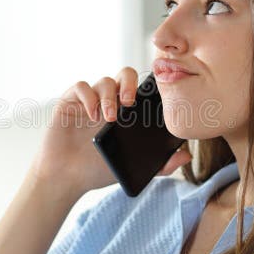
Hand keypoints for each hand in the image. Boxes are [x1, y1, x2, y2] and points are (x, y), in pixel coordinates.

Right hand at [25, 67, 192, 200]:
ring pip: (104, 81)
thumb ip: (160, 165)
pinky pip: (81, 87)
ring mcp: (90, 100)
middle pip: (125, 75)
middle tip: (131, 103)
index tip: (155, 97)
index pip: (142, 88)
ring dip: (109, 97)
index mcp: (126, 112)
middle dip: (130, 84)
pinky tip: (92, 114)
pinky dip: (88, 96)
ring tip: (109, 119)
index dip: (150, 86)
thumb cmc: (98, 171)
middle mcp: (109, 101)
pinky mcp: (70, 101)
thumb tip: (187, 154)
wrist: (66, 178)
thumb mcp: (133, 168)